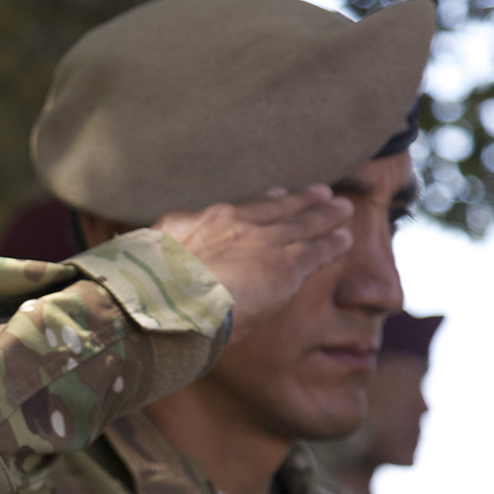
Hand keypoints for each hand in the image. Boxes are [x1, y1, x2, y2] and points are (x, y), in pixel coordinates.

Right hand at [156, 185, 352, 342]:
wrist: (172, 301)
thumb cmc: (152, 285)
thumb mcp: (150, 251)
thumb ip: (164, 240)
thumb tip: (147, 235)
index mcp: (209, 221)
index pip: (244, 207)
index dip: (267, 200)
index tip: (278, 194)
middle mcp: (242, 225)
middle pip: (281, 208)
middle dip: (304, 200)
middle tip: (323, 192)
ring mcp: (266, 243)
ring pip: (305, 224)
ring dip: (326, 216)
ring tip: (343, 209)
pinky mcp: (286, 268)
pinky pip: (318, 251)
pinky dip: (333, 243)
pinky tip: (345, 238)